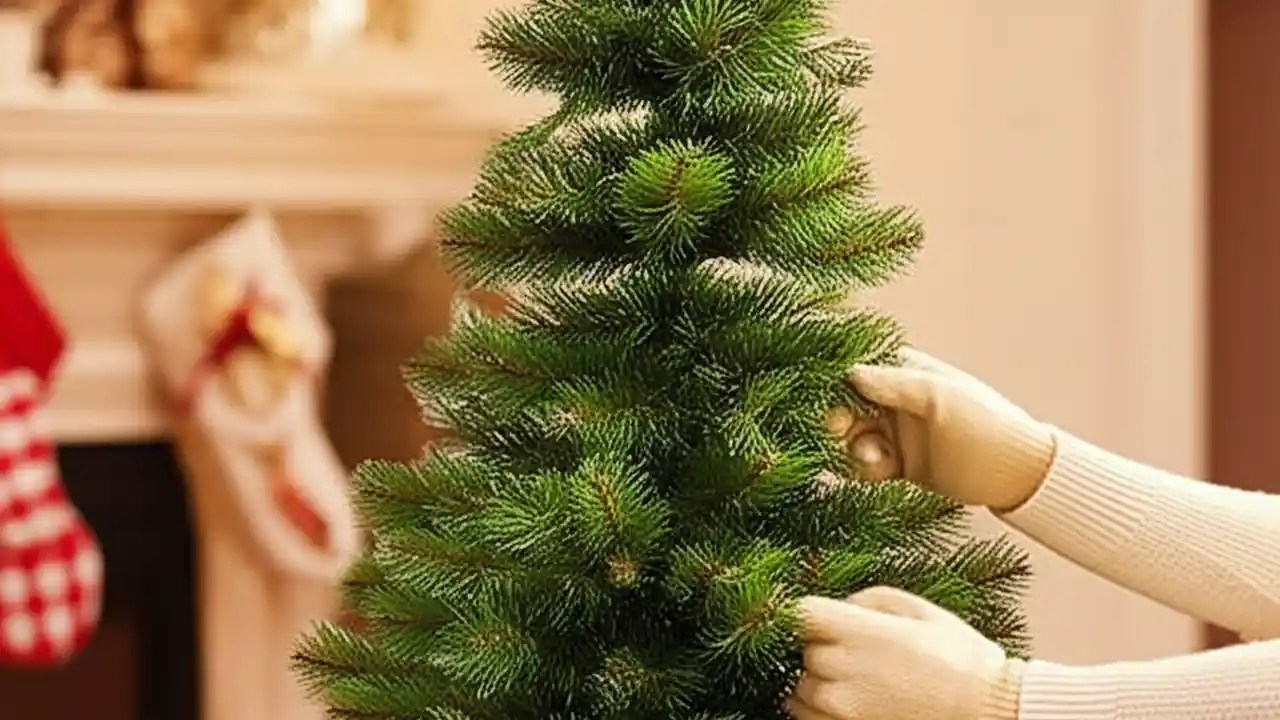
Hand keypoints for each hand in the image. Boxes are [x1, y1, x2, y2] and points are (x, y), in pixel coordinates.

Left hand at [787, 587, 1022, 719]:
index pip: (800, 613)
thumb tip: (844, 605)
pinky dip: (821, 713)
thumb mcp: (921, 610)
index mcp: (859, 632)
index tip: (820, 619)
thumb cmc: (962, 659)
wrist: (989, 712)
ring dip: (817, 685)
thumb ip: (872, 599)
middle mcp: (842, 670)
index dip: (808, 614)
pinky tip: (848, 707)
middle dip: (821, 650)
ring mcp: (842, 709)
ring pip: (800, 693)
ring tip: (851, 684)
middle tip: (851, 654)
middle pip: (803, 654)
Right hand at [826, 348, 1054, 511]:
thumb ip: (893, 384)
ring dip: (852, 448)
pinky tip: (883, 472)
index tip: (830, 404)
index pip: (854, 366)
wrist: (1017, 477)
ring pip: (848, 436)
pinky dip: (863, 468)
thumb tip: (849, 371)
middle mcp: (893, 397)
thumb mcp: (940, 400)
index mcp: (905, 371)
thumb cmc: (985, 428)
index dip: (833, 384)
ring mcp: (894, 430)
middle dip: (837, 421)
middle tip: (842, 434)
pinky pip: (861, 462)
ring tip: (876, 460)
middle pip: (842, 404)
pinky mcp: (896, 461)